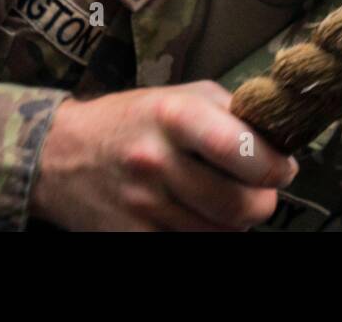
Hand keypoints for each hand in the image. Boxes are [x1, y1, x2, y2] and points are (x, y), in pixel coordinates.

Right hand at [31, 81, 299, 230]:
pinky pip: (190, 246)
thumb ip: (230, 113)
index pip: (242, 148)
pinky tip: (198, 216)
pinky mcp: (131, 236)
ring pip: (220, 233)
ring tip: (227, 201)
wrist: (60, 154)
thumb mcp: (181, 95)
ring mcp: (142, 205)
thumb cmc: (133, 119)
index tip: (282, 167)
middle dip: (262, 201)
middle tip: (260, 191)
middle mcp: (157, 161)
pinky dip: (204, 235)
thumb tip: (278, 139)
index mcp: (175, 115)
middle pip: (240, 205)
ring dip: (235, 222)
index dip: (275, 165)